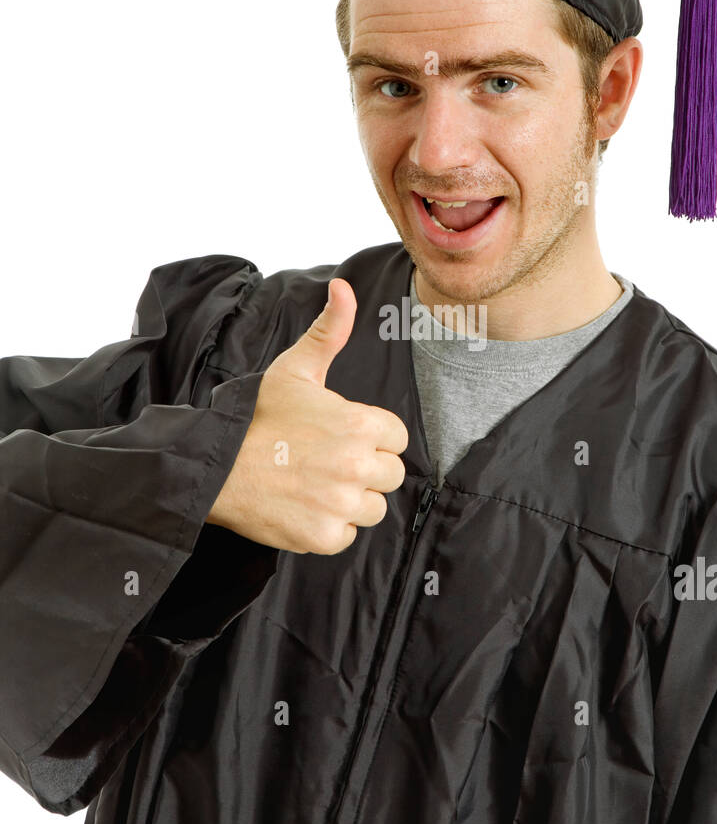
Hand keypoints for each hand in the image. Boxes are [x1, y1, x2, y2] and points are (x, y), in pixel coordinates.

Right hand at [206, 278, 407, 552]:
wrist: (212, 467)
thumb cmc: (255, 417)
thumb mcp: (295, 369)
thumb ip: (330, 331)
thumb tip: (343, 287)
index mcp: (360, 426)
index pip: (397, 439)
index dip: (371, 437)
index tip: (341, 437)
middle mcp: (357, 467)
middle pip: (390, 475)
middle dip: (364, 470)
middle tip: (325, 462)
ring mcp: (340, 505)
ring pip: (373, 508)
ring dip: (349, 501)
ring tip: (314, 484)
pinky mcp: (323, 536)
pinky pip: (346, 536)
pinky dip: (327, 527)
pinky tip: (303, 507)